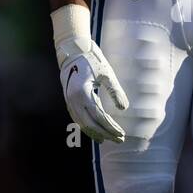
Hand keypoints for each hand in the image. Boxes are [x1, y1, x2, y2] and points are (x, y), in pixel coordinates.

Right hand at [52, 4, 128, 143]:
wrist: (72, 52)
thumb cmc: (92, 61)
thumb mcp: (107, 73)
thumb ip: (115, 91)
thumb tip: (124, 109)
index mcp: (82, 93)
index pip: (99, 116)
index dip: (110, 127)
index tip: (121, 134)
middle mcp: (73, 101)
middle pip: (90, 124)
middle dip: (105, 133)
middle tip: (119, 139)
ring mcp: (69, 102)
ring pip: (82, 124)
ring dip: (96, 133)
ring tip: (108, 139)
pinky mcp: (69, 102)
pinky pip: (78, 119)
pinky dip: (87, 128)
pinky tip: (97, 132)